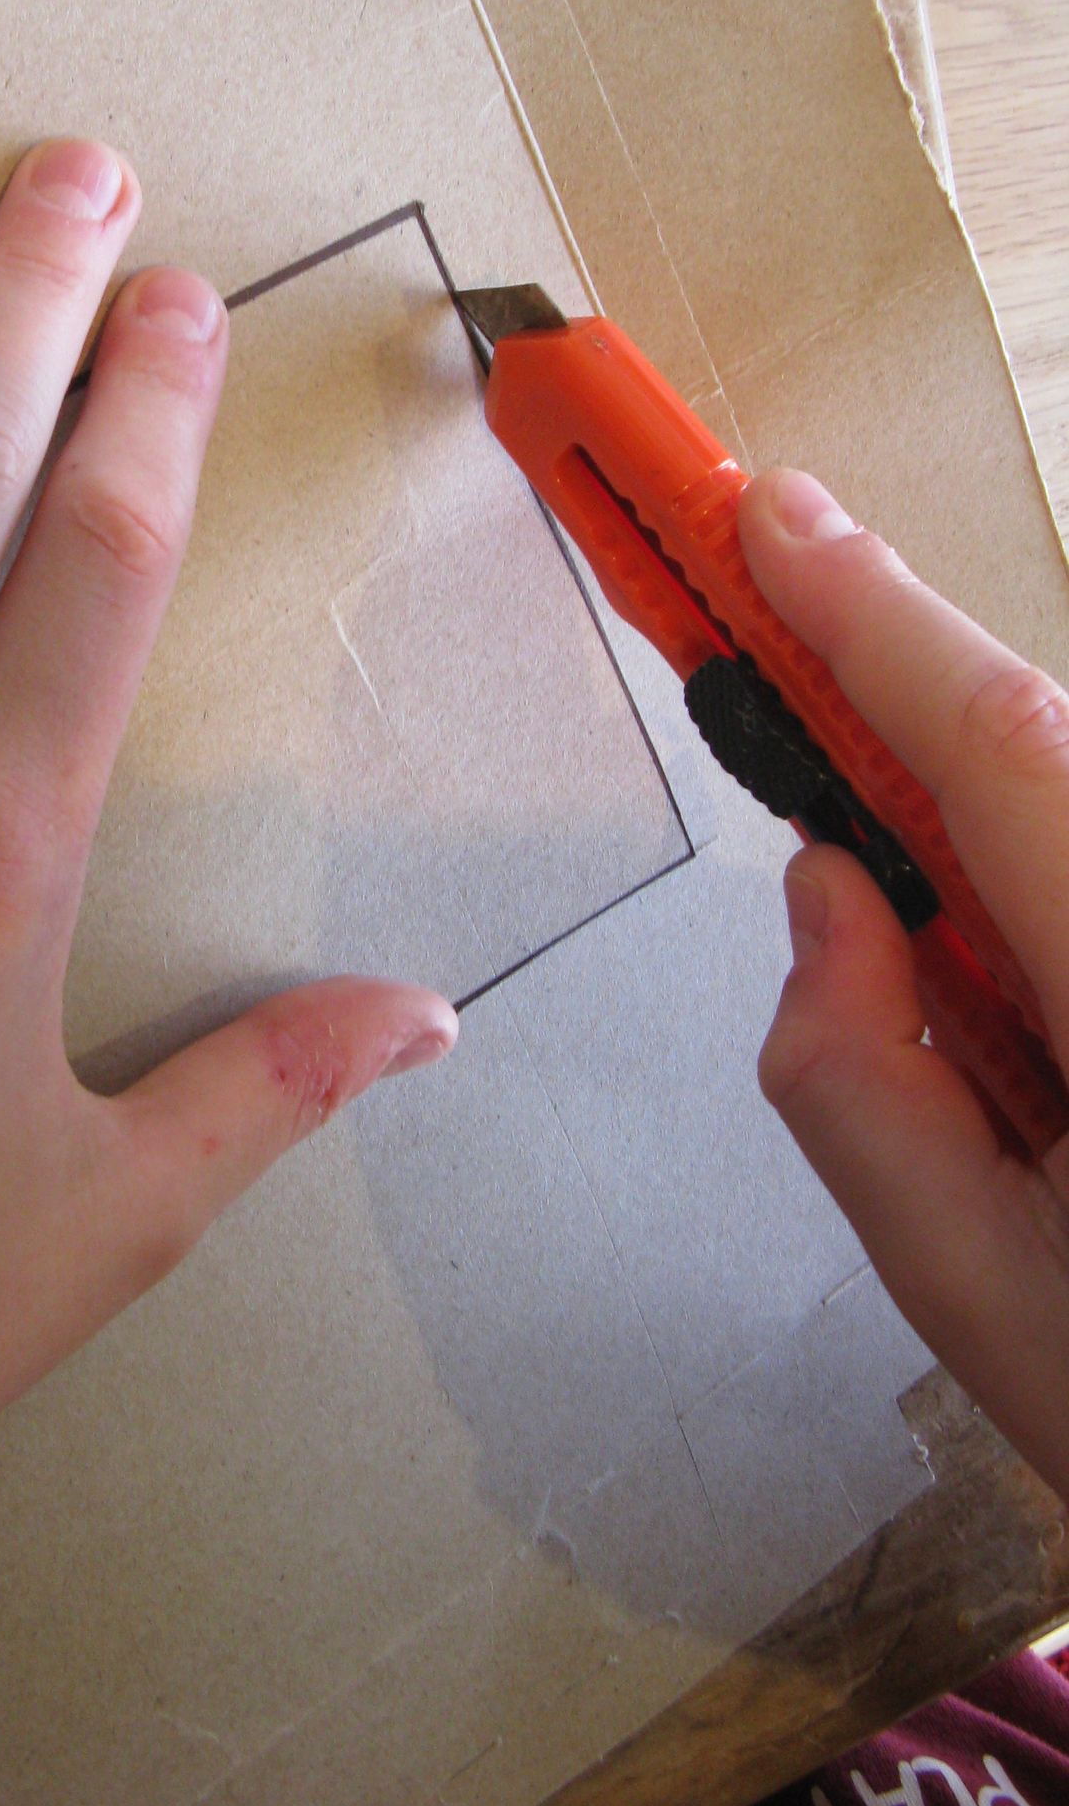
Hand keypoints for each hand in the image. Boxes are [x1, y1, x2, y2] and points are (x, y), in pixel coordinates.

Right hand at [740, 467, 1068, 1497]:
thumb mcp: (970, 1294)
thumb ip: (856, 1080)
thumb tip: (829, 886)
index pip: (1007, 757)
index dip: (876, 614)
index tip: (766, 512)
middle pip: (1056, 752)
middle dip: (906, 682)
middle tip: (776, 631)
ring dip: (983, 799)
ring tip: (955, 974)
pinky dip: (1038, 853)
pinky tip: (1028, 1017)